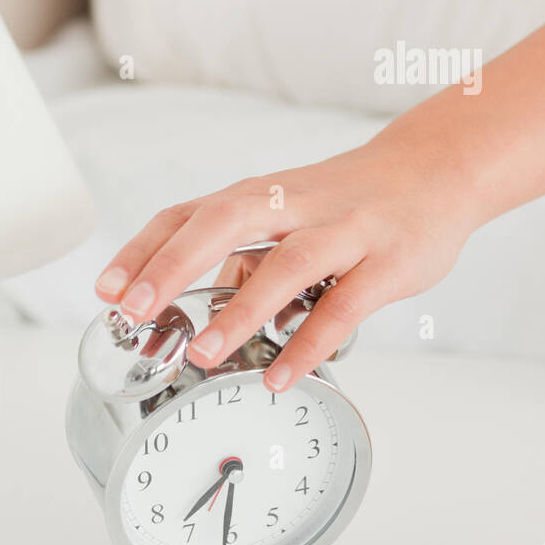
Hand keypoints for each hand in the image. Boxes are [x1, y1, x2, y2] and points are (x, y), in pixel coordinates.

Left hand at [92, 134, 482, 392]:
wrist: (438, 169)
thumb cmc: (355, 196)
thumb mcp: (291, 209)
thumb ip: (246, 247)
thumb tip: (208, 294)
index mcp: (264, 194)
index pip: (190, 214)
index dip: (144, 250)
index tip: (106, 290)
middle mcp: (297, 206)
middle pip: (225, 221)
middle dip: (173, 264)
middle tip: (134, 310)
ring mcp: (345, 231)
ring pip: (286, 264)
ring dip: (240, 309)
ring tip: (204, 354)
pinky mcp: (387, 263)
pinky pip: (344, 307)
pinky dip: (310, 342)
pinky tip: (283, 375)